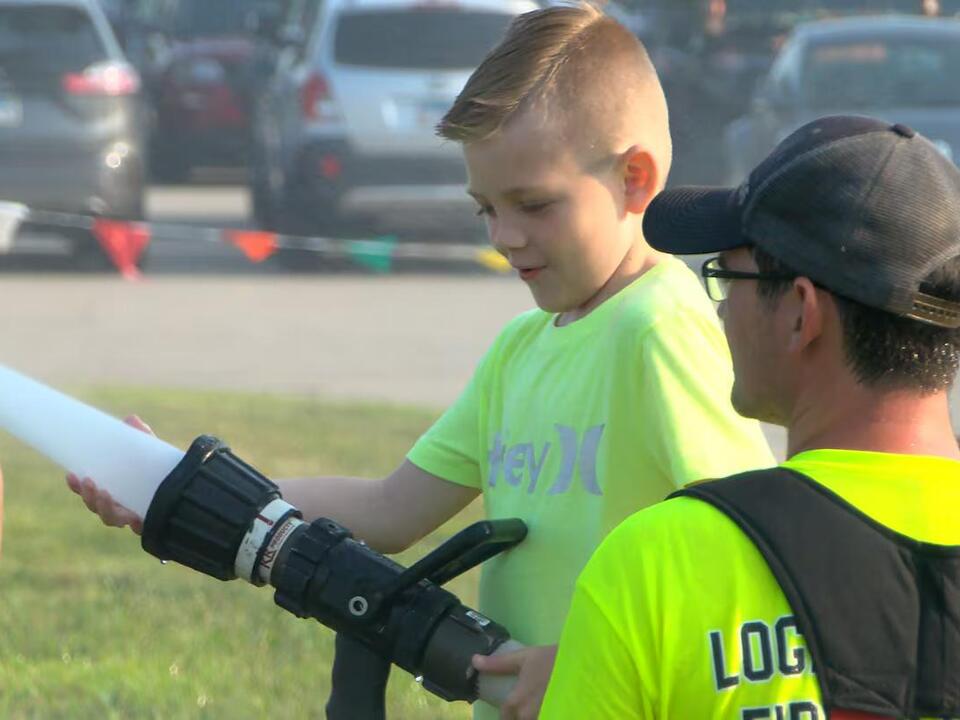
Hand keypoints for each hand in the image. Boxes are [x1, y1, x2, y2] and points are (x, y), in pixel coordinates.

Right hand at [65, 415, 151, 534]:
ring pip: (112, 519)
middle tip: (89, 481)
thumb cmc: (162, 468)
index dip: (77, 486)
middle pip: (96, 507)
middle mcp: (120, 506)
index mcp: (114, 489)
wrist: (189, 486)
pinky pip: (139, 528)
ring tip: (105, 494)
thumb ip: (141, 436)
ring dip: (104, 508)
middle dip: (88, 496)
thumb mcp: (151, 451)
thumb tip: (131, 419)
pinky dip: (134, 523)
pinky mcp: (150, 523)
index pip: (89, 490)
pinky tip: (134, 516)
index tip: (71, 474)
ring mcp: (133, 517)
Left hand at [472, 644, 557, 719]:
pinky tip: (549, 704)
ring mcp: (545, 717)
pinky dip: (546, 712)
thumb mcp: (524, 657)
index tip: (512, 707)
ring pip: (532, 719)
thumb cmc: (551, 660)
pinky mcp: (558, 716)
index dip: (507, 713)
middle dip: (519, 716)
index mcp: (517, 703)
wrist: (584, 664)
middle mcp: (528, 716)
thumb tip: (474, 661)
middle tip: (527, 702)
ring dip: (533, 713)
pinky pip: (547, 716)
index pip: (505, 716)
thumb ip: (498, 664)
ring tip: (539, 701)